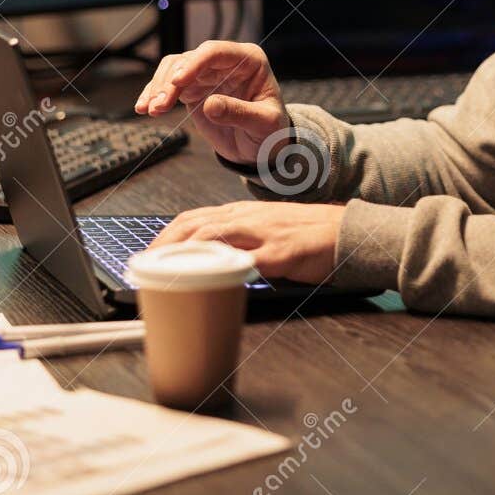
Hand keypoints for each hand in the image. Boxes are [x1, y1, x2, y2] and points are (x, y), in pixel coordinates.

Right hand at [135, 41, 287, 166]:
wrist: (261, 146)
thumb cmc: (270, 131)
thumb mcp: (264, 124)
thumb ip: (240, 113)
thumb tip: (210, 105)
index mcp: (249, 60)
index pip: (216, 51)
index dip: (194, 64)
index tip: (177, 82)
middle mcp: (226, 61)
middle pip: (189, 60)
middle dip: (170, 81)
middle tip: (158, 106)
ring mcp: (207, 73)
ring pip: (174, 69)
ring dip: (158, 88)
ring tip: (150, 110)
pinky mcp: (193, 88)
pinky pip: (168, 85)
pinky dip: (154, 95)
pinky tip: (143, 108)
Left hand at [152, 201, 342, 283]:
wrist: (348, 230)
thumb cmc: (308, 234)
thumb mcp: (266, 231)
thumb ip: (239, 242)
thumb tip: (208, 263)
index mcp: (243, 213)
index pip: (193, 218)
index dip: (165, 235)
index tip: (147, 254)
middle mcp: (248, 218)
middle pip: (195, 225)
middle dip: (164, 245)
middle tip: (146, 266)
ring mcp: (264, 233)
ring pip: (214, 235)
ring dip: (184, 254)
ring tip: (164, 272)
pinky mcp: (282, 252)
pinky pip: (248, 260)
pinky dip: (224, 269)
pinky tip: (209, 281)